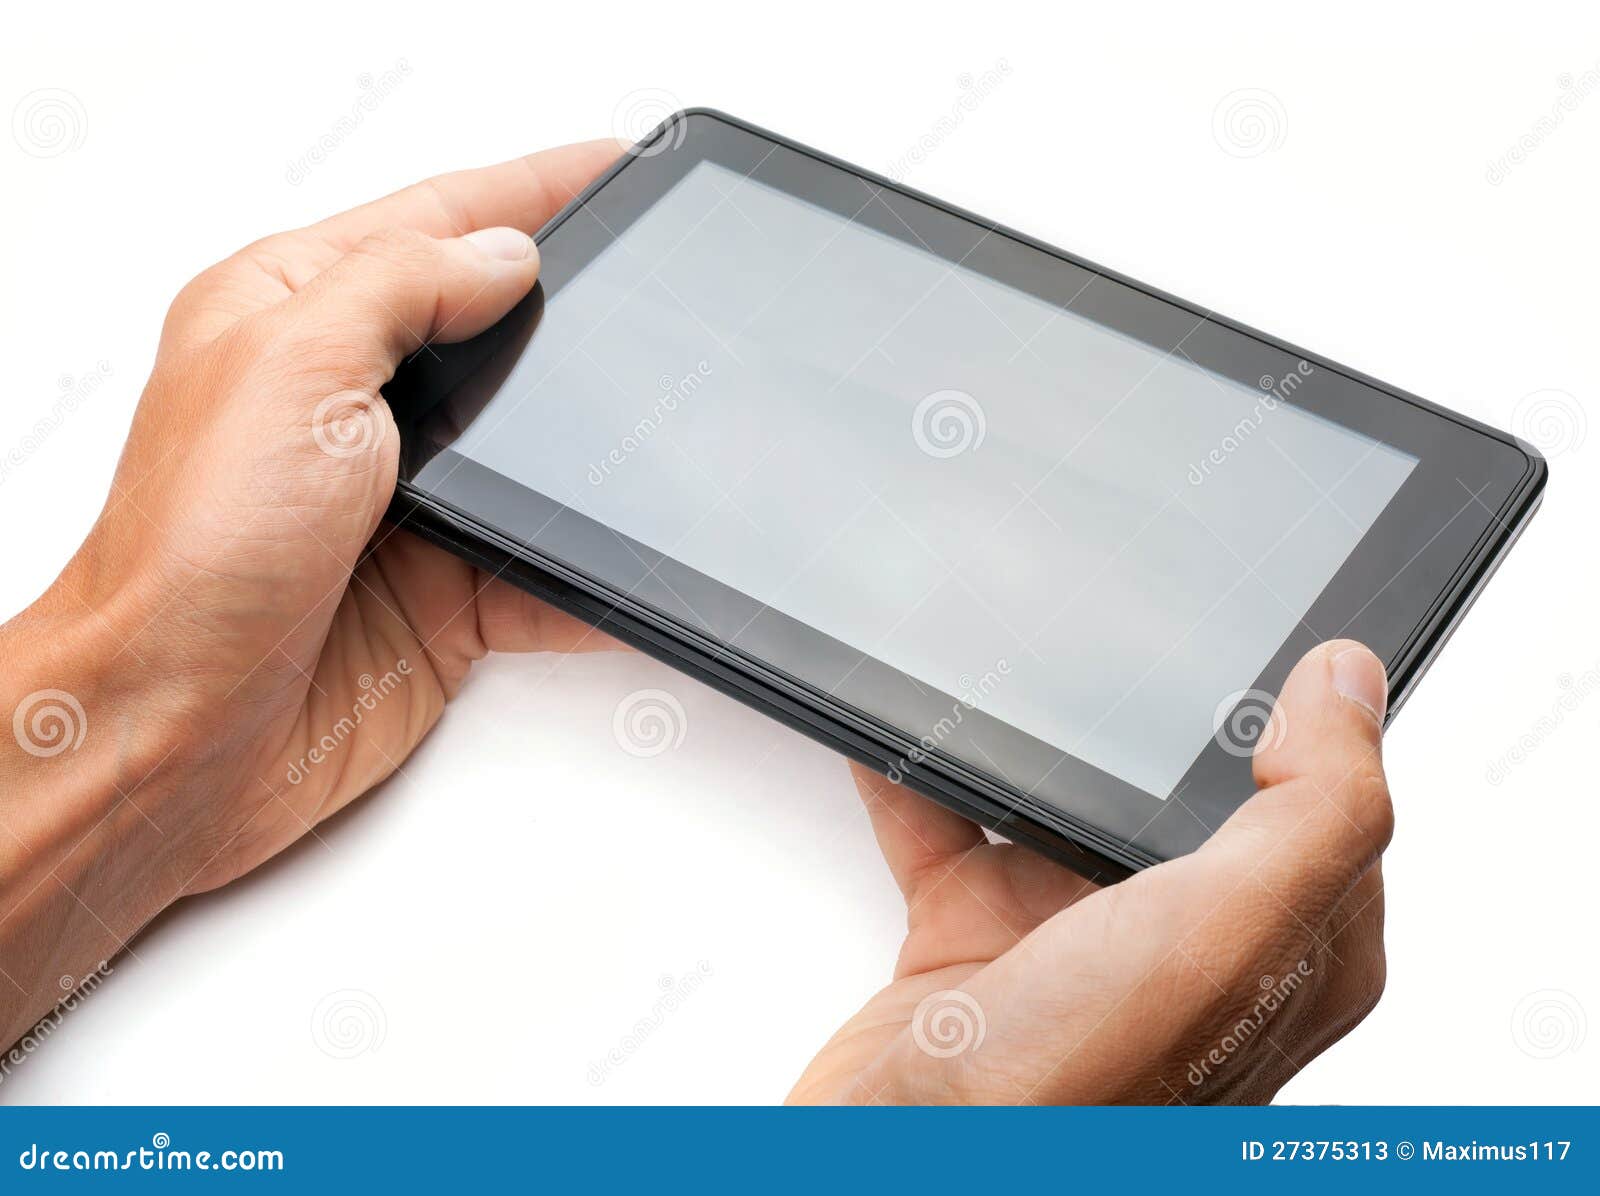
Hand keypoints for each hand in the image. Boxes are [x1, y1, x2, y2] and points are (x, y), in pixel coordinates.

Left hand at [0, 140, 625, 1043]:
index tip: (613, 167)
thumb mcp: (291, 367)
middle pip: (493, 327)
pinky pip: (548, 566)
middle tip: (654, 276)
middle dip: (573, 308)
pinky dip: (593, 570)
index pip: (435, 222)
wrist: (178, 729)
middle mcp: (351, 403)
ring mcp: (406, 501)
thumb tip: (507, 253)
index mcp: (292, 315)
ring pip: (532, 450)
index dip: (528, 190)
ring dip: (589, 446)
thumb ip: (403, 288)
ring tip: (656, 416)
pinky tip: (629, 560)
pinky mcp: (446, 591)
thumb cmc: (192, 554)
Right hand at [790, 640, 1393, 1103]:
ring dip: (1023, 738)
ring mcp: (1072, 941)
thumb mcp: (1225, 938)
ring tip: (1004, 663)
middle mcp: (1181, 949)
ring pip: (1057, 799)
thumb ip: (1313, 811)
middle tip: (1127, 638)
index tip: (1270, 646)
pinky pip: (950, 823)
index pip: (1328, 807)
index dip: (1310, 724)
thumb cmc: (1061, 1100)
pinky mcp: (978, 937)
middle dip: (1146, 716)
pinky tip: (902, 729)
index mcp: (1278, 950)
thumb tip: (1348, 686)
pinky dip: (922, 775)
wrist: (894, 1165)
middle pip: (1179, 789)